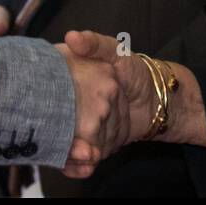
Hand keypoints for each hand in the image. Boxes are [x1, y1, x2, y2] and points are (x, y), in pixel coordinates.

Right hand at [55, 35, 125, 178]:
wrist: (158, 98)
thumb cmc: (135, 71)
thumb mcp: (116, 51)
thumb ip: (95, 43)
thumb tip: (72, 37)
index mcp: (70, 84)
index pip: (48, 100)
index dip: (48, 112)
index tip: (57, 122)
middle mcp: (72, 107)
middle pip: (58, 126)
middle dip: (63, 139)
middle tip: (76, 145)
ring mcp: (82, 128)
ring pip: (68, 146)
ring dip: (72, 156)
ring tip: (85, 155)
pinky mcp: (93, 145)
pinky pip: (80, 160)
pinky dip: (79, 167)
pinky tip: (86, 166)